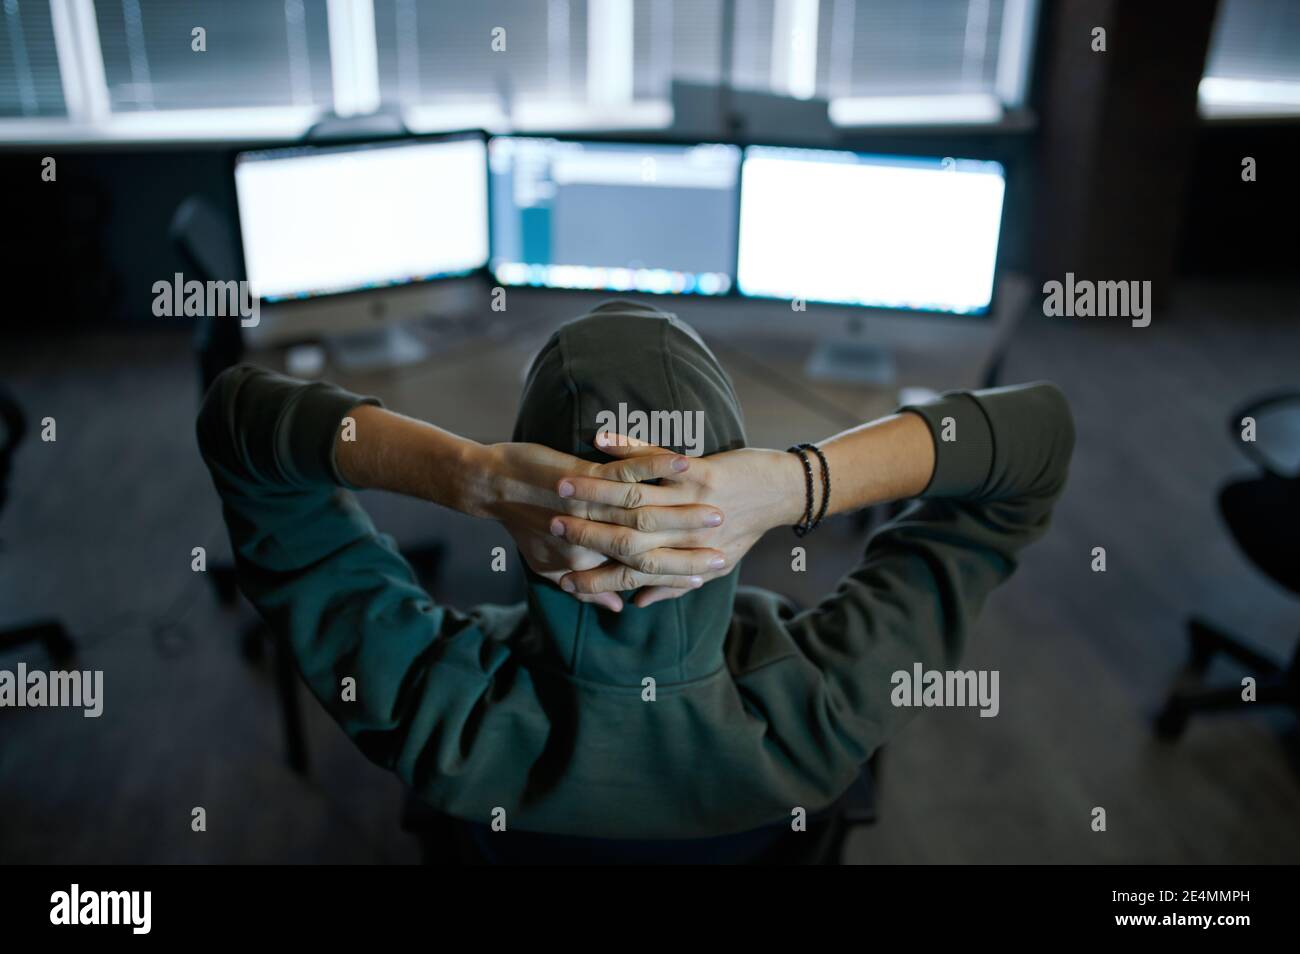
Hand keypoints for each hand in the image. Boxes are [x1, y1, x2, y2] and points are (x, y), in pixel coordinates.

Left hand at [469, 441, 729, 611]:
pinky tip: (684, 459)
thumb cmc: (522, 524)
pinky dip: (654, 463)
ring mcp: (585, 507)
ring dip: (684, 504)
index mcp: (591, 562)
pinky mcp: (578, 475)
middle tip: (728, 533)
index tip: (718, 567)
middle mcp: (591, 540)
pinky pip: (622, 470)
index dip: (686, 570)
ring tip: (718, 498)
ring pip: (643, 509)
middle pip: (653, 545)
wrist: (488, 488)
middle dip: (695, 540)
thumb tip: (621, 609)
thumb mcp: (548, 563)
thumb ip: (589, 586)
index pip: (648, 571)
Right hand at [549, 433, 803, 606]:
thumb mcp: (713, 564)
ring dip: (595, 489)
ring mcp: (692, 502)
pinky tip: (600, 439)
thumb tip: (636, 604)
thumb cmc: (744, 529)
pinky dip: (629, 448)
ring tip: (563, 483)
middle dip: (584, 532)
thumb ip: (672, 586)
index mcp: (684, 557)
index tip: (562, 579)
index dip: (595, 578)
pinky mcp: (702, 473)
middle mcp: (685, 534)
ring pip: (636, 498)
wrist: (783, 493)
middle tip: (551, 525)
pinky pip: (658, 460)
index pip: (630, 574)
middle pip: (625, 538)